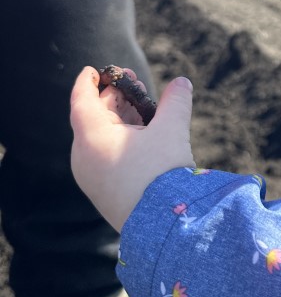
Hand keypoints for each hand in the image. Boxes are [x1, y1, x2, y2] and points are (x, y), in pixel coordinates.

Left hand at [70, 67, 195, 230]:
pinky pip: (104, 156)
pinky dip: (118, 140)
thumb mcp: (172, 130)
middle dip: (113, 98)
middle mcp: (83, 157)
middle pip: (92, 117)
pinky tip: (141, 137)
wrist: (163, 226)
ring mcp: (90, 177)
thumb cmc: (162, 173)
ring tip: (141, 109)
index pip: (81, 100)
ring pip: (99, 138)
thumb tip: (181, 82)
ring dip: (118, 119)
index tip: (95, 70)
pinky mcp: (102, 193)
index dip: (88, 81)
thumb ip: (175, 101)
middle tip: (134, 83)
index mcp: (91, 137)